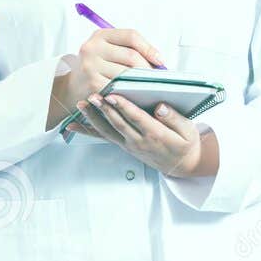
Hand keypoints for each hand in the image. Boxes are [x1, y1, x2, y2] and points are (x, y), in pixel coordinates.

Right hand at [50, 27, 165, 128]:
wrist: (70, 88)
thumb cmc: (96, 69)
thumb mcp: (106, 51)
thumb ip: (128, 49)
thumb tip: (158, 60)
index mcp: (99, 35)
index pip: (131, 36)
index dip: (149, 48)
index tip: (160, 60)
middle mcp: (92, 48)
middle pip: (131, 56)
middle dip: (148, 67)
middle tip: (157, 77)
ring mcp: (90, 67)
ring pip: (127, 73)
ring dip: (141, 81)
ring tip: (149, 86)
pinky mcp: (93, 85)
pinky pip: (120, 88)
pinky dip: (131, 92)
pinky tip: (136, 95)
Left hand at [76, 92, 209, 177]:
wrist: (182, 165)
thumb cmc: (185, 144)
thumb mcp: (188, 131)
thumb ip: (175, 118)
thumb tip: (160, 106)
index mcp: (155, 135)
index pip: (136, 118)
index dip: (123, 107)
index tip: (112, 95)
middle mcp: (139, 141)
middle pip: (118, 123)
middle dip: (103, 109)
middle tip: (92, 96)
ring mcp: (129, 144)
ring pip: (107, 130)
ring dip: (92, 118)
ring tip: (81, 105)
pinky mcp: (123, 145)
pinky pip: (103, 137)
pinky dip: (87, 131)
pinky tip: (71, 126)